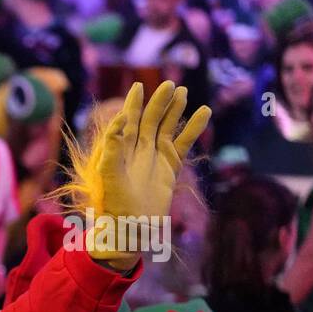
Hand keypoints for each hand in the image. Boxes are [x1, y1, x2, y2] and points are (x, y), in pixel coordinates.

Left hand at [75, 80, 210, 268]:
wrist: (130, 227)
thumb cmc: (114, 205)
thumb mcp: (108, 176)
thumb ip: (111, 150)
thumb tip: (118, 123)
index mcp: (120, 149)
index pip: (127, 120)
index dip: (132, 104)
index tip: (138, 87)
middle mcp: (138, 149)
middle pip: (149, 118)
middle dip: (158, 101)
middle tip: (169, 84)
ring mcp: (156, 156)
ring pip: (167, 126)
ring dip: (174, 109)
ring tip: (183, 91)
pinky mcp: (171, 165)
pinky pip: (184, 142)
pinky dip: (194, 127)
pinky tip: (204, 111)